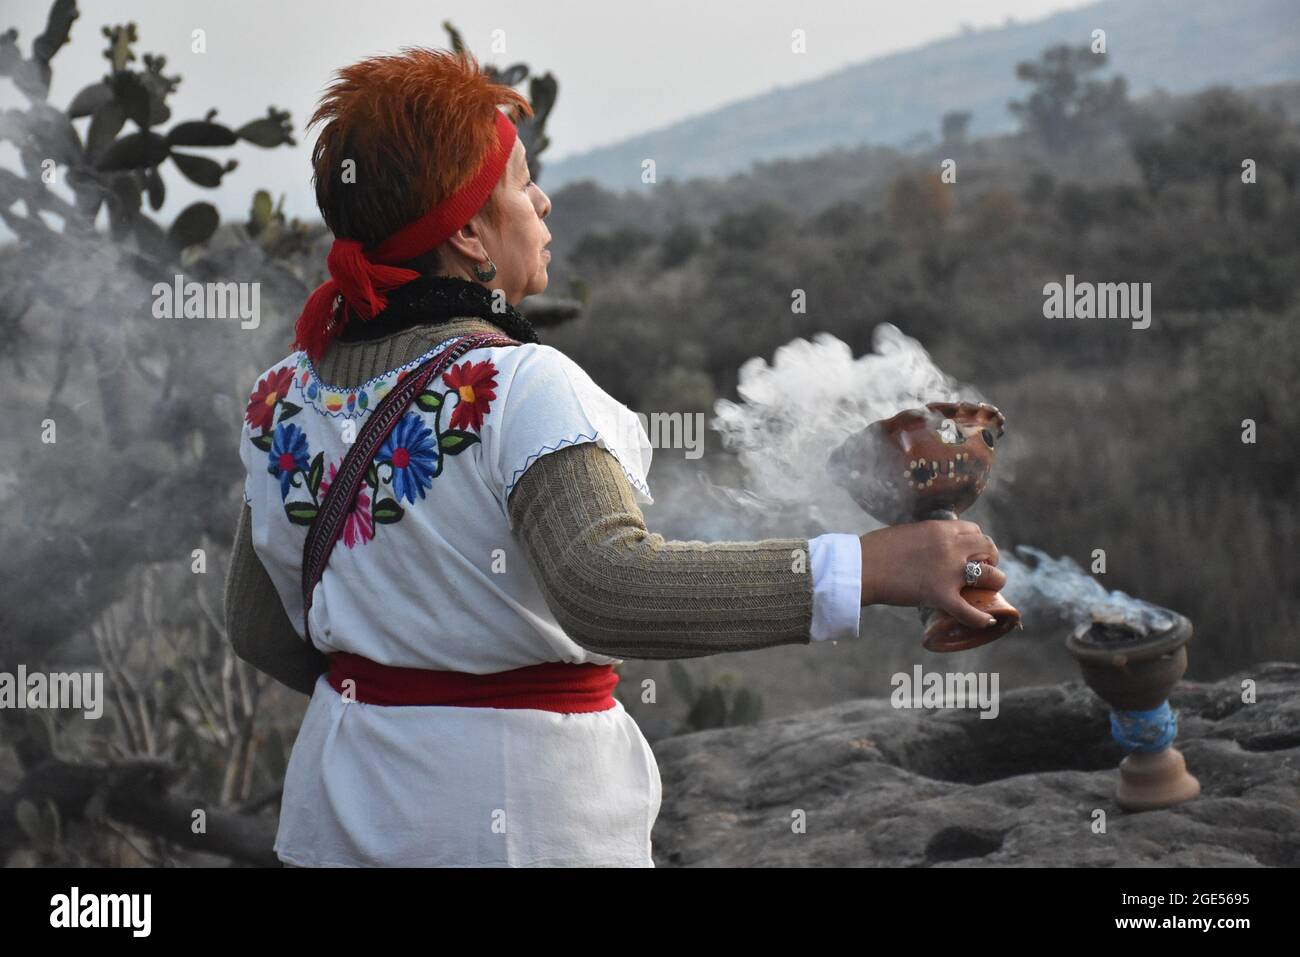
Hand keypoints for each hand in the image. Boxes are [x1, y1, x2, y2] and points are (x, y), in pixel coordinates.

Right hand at [858, 521, 1006, 630]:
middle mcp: (951, 547)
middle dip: (991, 558)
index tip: (973, 551)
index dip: (978, 542)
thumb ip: (927, 538)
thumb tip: (933, 547)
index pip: (975, 530)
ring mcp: (949, 572)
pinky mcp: (940, 595)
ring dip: (995, 582)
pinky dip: (981, 618)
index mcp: (941, 529)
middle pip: (988, 548)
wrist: (861, 567)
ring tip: (988, 589)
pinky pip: (969, 611)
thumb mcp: (908, 532)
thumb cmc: (875, 549)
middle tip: (984, 569)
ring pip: (990, 576)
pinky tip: (988, 621)